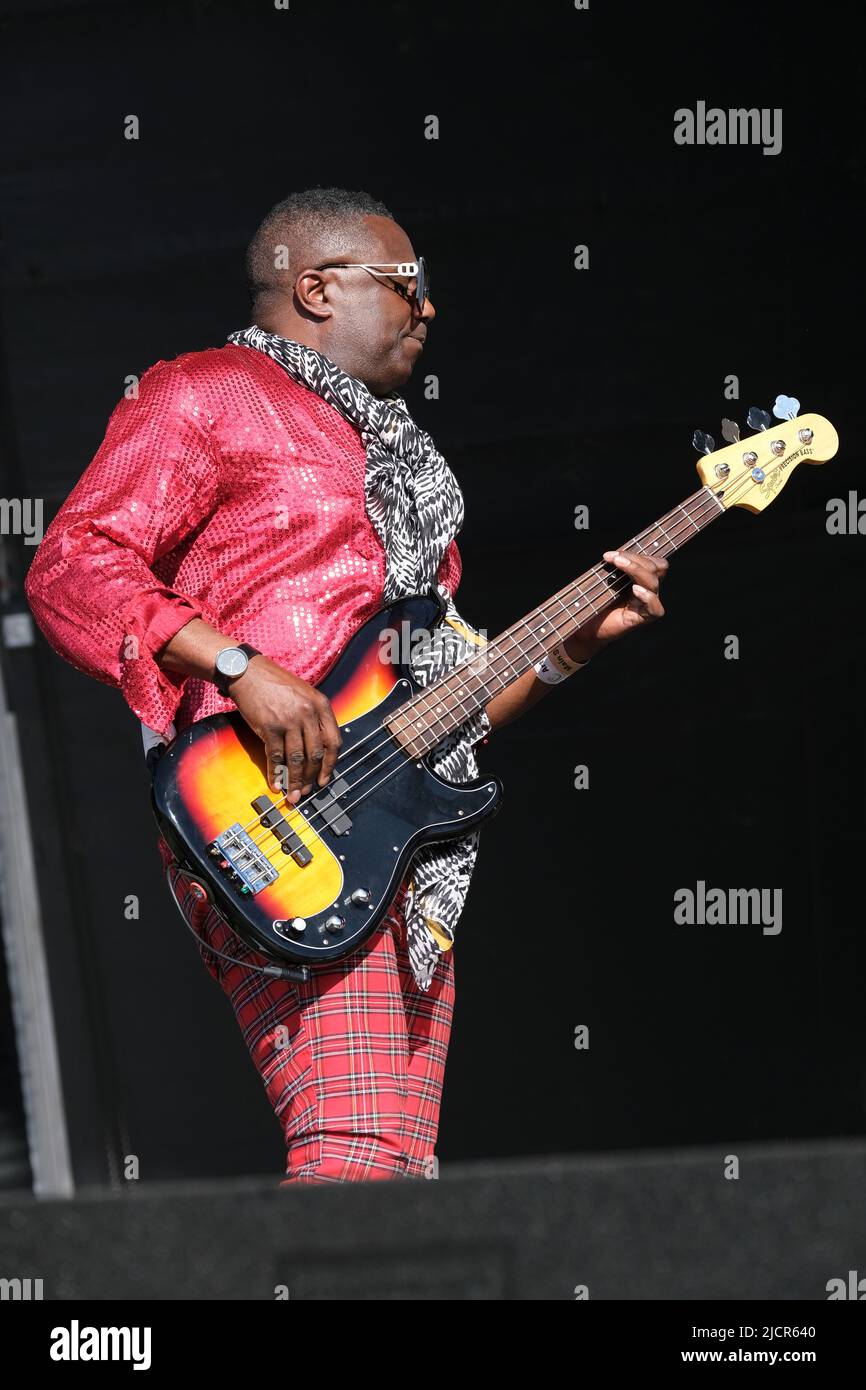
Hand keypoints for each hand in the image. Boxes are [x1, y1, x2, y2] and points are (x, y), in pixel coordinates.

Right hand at [229, 656, 341, 802]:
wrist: (248, 672)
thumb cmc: (275, 683)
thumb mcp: (304, 693)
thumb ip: (314, 716)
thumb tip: (318, 748)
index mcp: (321, 705)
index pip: (333, 741)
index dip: (330, 765)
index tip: (324, 779)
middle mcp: (308, 713)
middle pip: (316, 754)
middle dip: (311, 777)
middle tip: (306, 792)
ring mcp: (289, 720)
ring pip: (297, 759)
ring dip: (295, 780)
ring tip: (293, 794)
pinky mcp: (269, 727)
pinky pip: (275, 757)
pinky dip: (276, 773)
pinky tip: (276, 784)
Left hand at [564, 550, 667, 661]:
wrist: (584, 628)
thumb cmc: (592, 603)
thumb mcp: (603, 578)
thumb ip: (614, 566)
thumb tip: (614, 553)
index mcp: (641, 579)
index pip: (652, 561)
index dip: (636, 554)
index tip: (609, 554)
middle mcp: (647, 590)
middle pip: (657, 567)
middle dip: (636, 558)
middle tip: (613, 557)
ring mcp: (646, 604)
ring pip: (653, 582)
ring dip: (635, 568)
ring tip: (617, 563)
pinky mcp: (642, 619)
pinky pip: (655, 608)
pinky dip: (647, 596)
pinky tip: (635, 590)